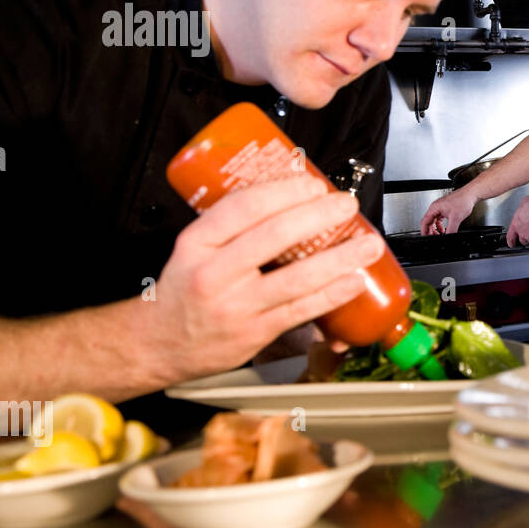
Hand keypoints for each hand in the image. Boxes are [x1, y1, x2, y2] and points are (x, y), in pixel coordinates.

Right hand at [136, 174, 384, 385]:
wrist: (161, 343)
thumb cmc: (185, 288)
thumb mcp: (194, 248)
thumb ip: (233, 226)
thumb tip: (289, 196)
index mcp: (196, 243)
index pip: (242, 207)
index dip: (282, 192)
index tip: (311, 184)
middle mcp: (214, 274)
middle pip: (274, 236)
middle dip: (318, 216)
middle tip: (345, 205)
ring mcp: (236, 306)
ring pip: (297, 278)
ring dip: (340, 259)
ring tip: (367, 244)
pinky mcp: (255, 333)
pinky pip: (302, 310)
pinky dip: (333, 295)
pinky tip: (354, 281)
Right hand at [420, 187, 477, 234]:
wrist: (470, 194)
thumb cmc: (463, 200)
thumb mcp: (455, 219)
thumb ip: (451, 230)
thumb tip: (448, 237)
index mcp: (434, 208)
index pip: (424, 221)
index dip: (424, 231)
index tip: (425, 237)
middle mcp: (436, 207)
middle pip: (428, 221)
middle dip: (430, 231)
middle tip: (433, 238)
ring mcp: (441, 208)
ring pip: (434, 221)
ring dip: (436, 228)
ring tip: (439, 235)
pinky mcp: (446, 209)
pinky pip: (440, 219)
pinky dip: (440, 225)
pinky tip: (444, 229)